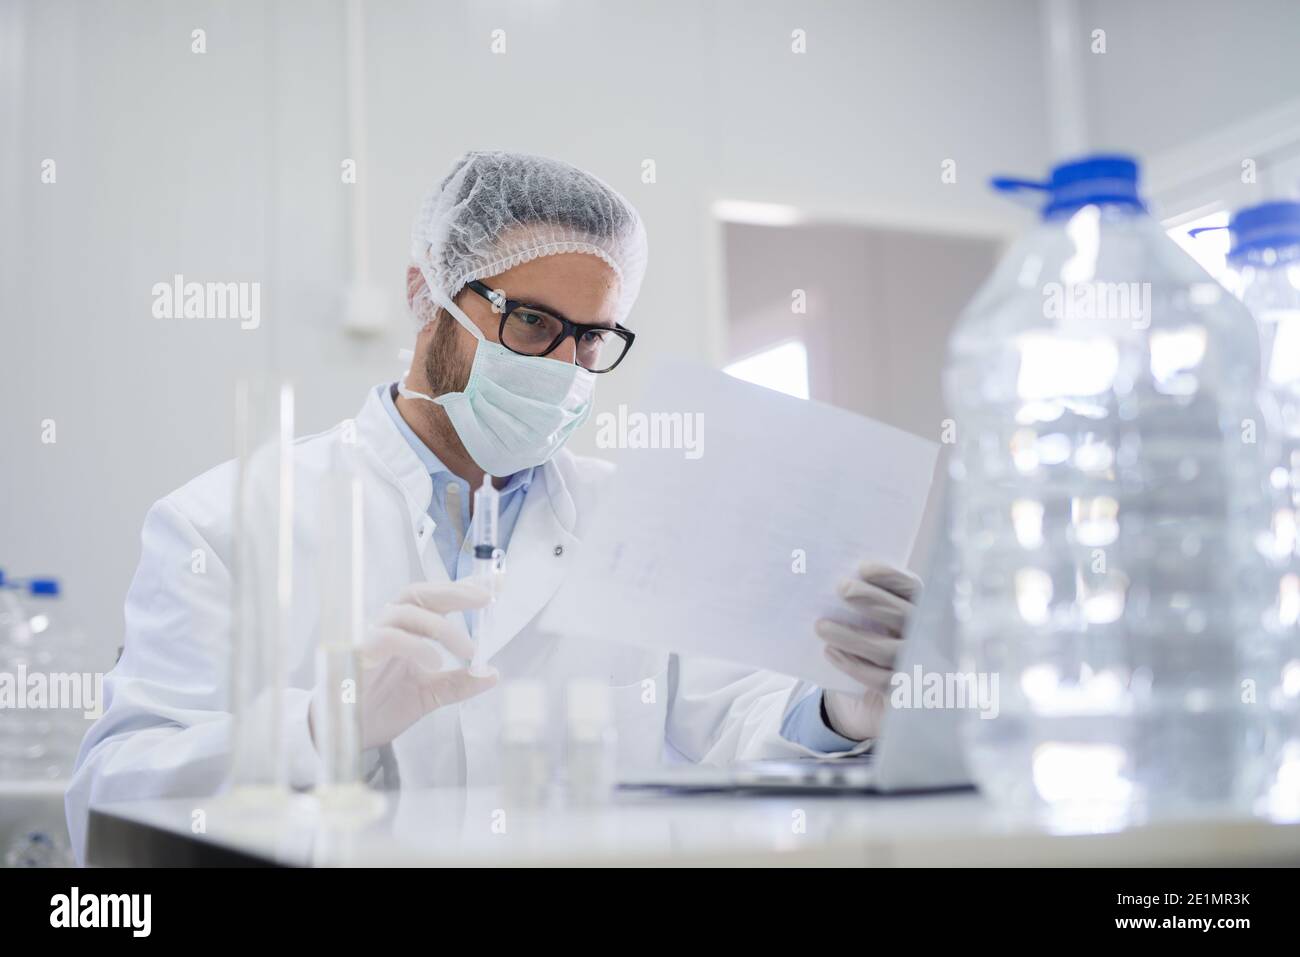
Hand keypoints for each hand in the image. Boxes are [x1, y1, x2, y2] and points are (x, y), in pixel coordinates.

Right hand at [310, 580, 497, 750]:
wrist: (346, 735)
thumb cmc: (379, 708)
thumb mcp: (429, 695)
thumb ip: (458, 683)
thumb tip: (492, 674)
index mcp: (405, 632)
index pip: (433, 600)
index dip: (461, 589)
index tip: (493, 585)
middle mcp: (387, 628)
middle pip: (418, 594)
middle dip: (453, 591)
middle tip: (485, 598)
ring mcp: (371, 638)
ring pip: (404, 612)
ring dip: (441, 627)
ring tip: (468, 649)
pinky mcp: (358, 654)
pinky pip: (386, 638)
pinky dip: (414, 645)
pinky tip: (435, 662)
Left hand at [815, 561, 921, 741]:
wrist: (870, 700)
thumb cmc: (869, 645)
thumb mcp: (871, 623)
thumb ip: (865, 603)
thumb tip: (841, 583)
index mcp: (923, 613)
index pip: (914, 590)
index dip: (892, 578)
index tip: (863, 568)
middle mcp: (928, 639)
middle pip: (906, 616)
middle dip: (873, 600)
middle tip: (842, 588)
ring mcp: (918, 669)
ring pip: (888, 651)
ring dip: (852, 636)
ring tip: (821, 626)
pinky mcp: (902, 694)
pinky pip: (879, 680)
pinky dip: (853, 665)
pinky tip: (831, 652)